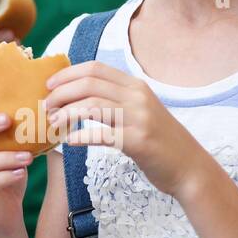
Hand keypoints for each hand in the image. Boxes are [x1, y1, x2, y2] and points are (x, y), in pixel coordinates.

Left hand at [44, 61, 206, 197]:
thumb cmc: (160, 141)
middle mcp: (138, 97)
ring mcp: (139, 118)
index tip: (49, 85)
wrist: (191, 168)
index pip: (95, 68)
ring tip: (53, 123)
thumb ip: (116, 98)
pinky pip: (101, 134)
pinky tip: (70, 142)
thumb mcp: (141, 110)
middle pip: (89, 84)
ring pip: (91, 105)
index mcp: (136, 86)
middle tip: (46, 106)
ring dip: (66, 113)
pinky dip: (81, 136)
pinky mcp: (138, 142)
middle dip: (61, 93)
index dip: (67, 74)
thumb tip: (78, 93)